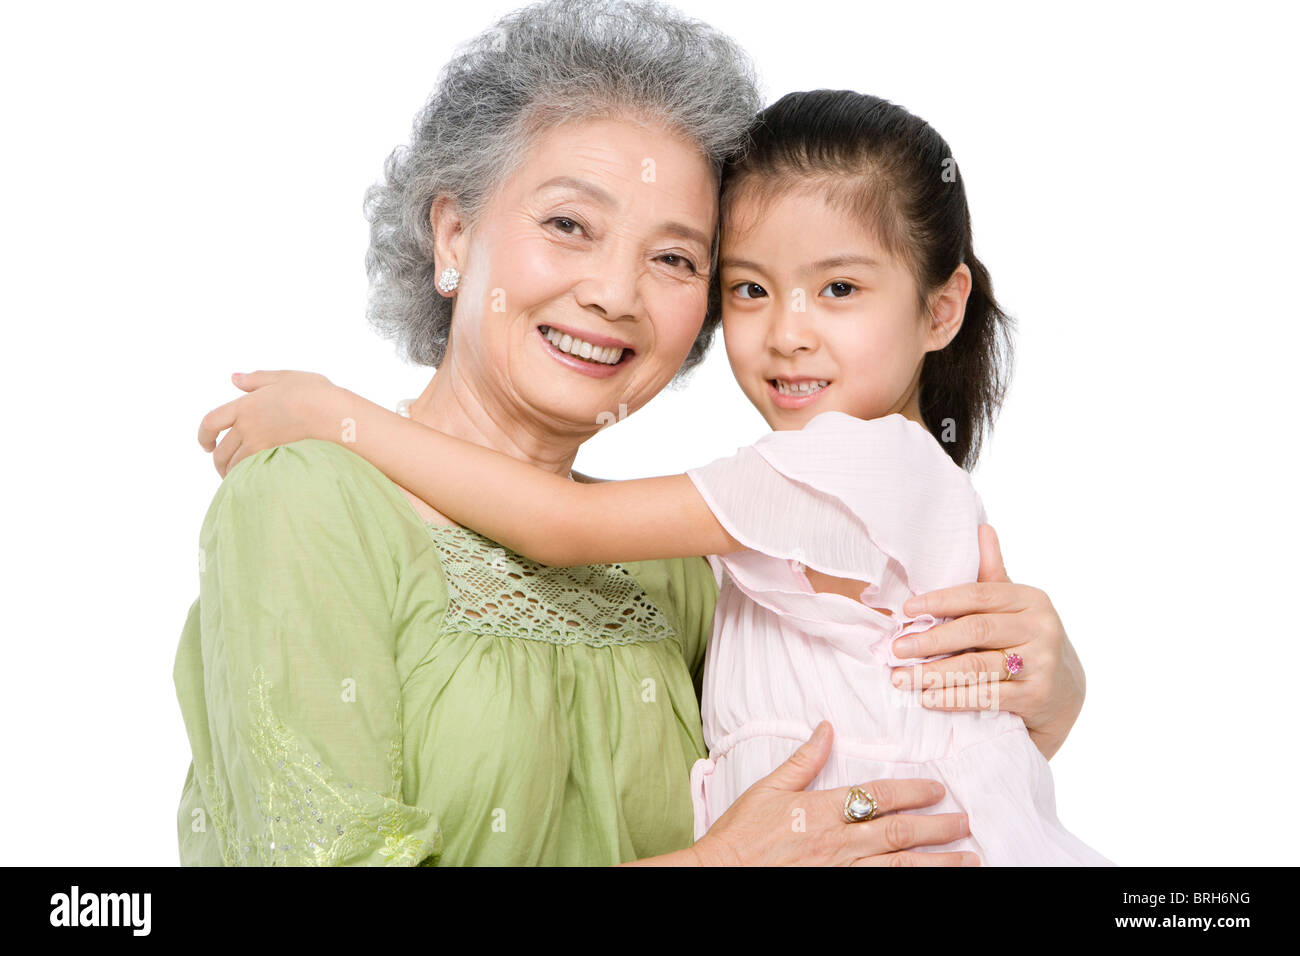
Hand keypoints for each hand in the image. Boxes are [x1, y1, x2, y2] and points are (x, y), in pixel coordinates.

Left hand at [197, 369, 342, 477]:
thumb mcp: (283, 377)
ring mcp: (260, 445)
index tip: (207, 445)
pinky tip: (256, 479)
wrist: (331, 414)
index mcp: (244, 405)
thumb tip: (234, 379)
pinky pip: (252, 475)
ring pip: (235, 466)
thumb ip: (256, 379)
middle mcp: (247, 427)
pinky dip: (249, 479)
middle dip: (219, 461)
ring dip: (233, 473)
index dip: (203, 436)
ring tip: (241, 477)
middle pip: (220, 452)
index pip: (210, 423)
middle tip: (225, 468)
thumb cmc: (312, 392)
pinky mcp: (274, 459)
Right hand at [690, 722, 978, 865]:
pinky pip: (881, 890)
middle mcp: (837, 843)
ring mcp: (840, 872)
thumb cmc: (741, 834)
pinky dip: (909, 885)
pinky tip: (931, 883)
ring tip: (969, 860)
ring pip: (900, 869)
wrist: (720, 874)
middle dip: (937, 828)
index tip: (938, 790)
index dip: (912, 792)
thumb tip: (826, 727)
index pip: (877, 797)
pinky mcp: (836, 891)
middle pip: (899, 834)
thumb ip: (803, 760)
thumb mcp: (768, 788)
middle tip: (966, 823)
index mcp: (822, 811)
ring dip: (938, 864)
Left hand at [889, 524, 1085, 759]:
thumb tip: (981, 528)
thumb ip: (992, 574)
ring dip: (934, 674)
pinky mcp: (1037, 696)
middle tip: (896, 648)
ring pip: (978, 666)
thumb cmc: (1026, 640)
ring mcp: (1041, 663)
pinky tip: (928, 698)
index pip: (979, 594)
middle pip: (976, 630)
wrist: (1065, 691)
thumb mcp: (1014, 607)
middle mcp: (1041, 628)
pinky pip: (987, 696)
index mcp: (1031, 600)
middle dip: (931, 640)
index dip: (940, 601)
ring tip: (902, 678)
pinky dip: (954, 697)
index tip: (906, 609)